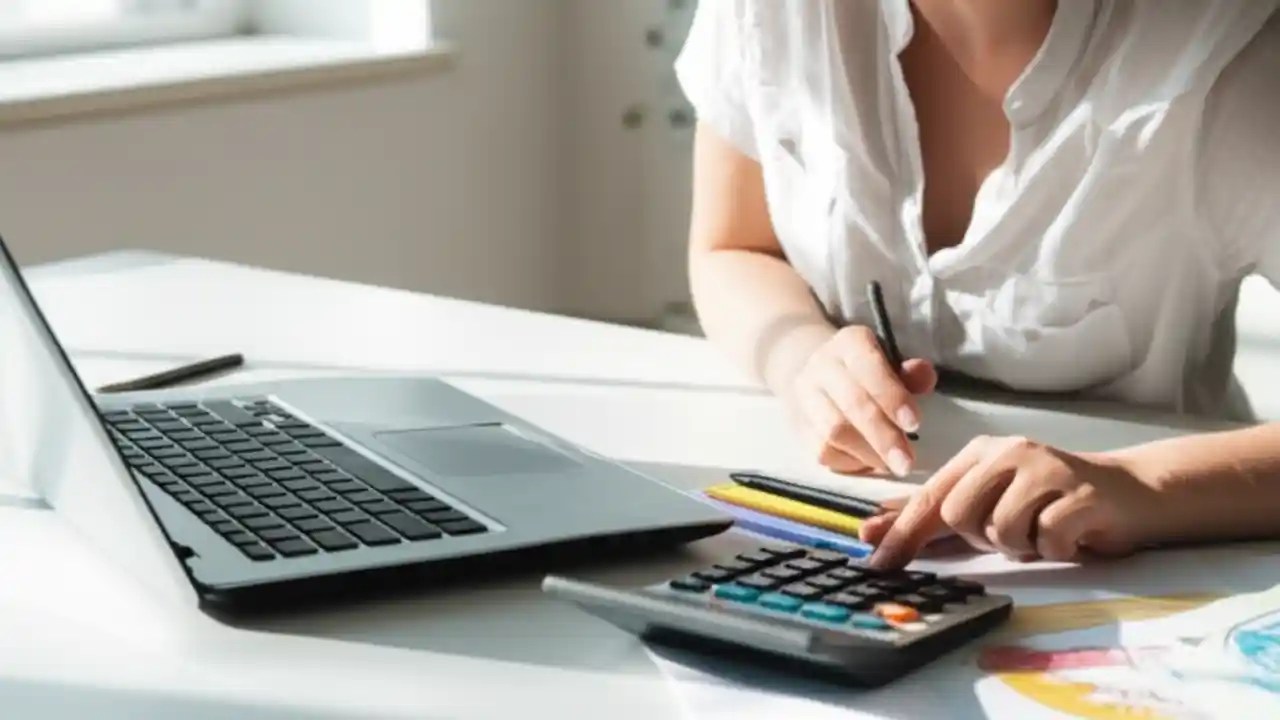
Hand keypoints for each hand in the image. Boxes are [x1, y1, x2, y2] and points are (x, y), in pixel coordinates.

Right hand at [783, 326, 935, 476]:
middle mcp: (822, 365)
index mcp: (850, 343)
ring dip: (868, 453)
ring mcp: (806, 396)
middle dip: (884, 436)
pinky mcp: (799, 425)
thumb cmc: (866, 372)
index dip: (892, 397)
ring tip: (890, 464)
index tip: (914, 424)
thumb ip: (911, 374)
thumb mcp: (891, 363)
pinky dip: (849, 462)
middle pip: (852, 404)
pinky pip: (822, 450)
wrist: (815, 372)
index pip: (869, 367)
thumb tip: (925, 377)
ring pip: (834, 431)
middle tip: (906, 462)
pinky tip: (868, 462)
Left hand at [859, 435, 1167, 568]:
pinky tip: (1070, 535)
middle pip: (960, 515)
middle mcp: (1009, 452)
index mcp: (981, 453)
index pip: (930, 496)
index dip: (902, 532)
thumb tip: (871, 531)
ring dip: (1022, 545)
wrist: (1128, 494)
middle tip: (1015, 532)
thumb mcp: (987, 502)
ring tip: (1044, 530)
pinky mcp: (1081, 493)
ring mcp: (1046, 469)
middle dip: (983, 538)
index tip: (877, 562)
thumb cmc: (1050, 502)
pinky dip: (1055, 549)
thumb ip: (931, 516)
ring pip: (1002, 530)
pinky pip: (1046, 540)